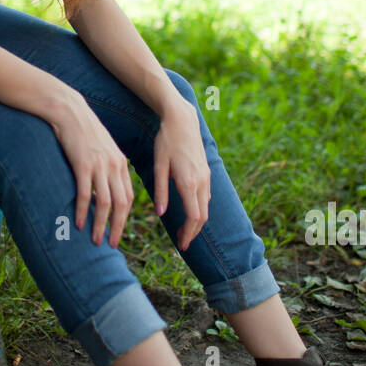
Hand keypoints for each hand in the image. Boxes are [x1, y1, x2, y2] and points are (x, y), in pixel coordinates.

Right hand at [49, 93, 133, 247]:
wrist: (70, 111)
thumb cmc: (84, 131)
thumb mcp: (102, 149)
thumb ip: (107, 168)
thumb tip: (105, 188)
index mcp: (120, 164)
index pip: (127, 197)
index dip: (124, 218)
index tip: (117, 231)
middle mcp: (114, 167)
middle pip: (121, 204)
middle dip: (117, 227)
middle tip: (112, 244)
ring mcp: (99, 166)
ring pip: (105, 203)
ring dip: (101, 225)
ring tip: (96, 240)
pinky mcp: (83, 165)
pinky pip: (85, 194)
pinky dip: (83, 211)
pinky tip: (78, 223)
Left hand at [153, 99, 210, 251]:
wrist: (182, 120)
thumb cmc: (166, 141)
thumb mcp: (159, 165)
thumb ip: (161, 191)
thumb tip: (160, 213)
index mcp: (188, 182)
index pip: (193, 217)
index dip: (188, 234)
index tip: (181, 245)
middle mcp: (201, 182)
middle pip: (202, 216)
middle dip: (193, 232)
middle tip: (181, 243)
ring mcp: (206, 177)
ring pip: (206, 208)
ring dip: (196, 222)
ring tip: (183, 231)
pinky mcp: (206, 172)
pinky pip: (206, 197)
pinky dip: (200, 210)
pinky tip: (189, 212)